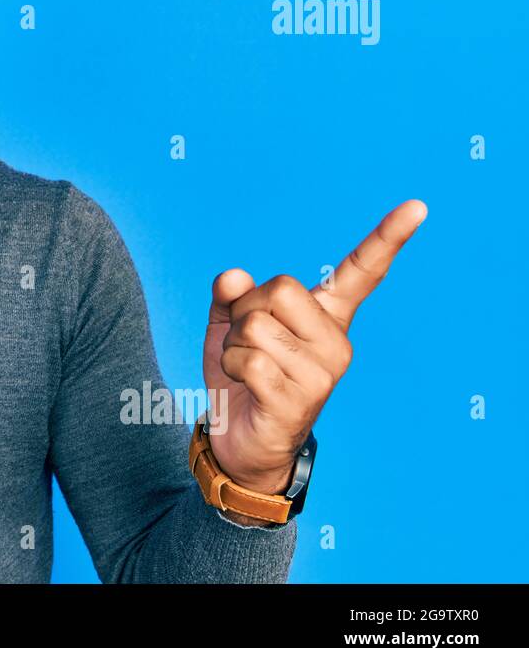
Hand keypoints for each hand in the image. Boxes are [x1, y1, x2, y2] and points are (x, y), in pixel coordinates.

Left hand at [202, 199, 426, 493]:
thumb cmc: (241, 375)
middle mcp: (336, 342)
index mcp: (326, 316)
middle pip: (278, 288)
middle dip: (244, 310)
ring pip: (257, 325)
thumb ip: (231, 295)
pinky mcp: (302, 398)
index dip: (387, 238)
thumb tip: (233, 276)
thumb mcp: (229, 327)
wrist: (239, 440)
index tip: (417, 207)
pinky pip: (250, 359)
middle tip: (247, 342)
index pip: (361, 272)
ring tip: (247, 367)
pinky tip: (245, 387)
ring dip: (233, 344)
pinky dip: (231, 366)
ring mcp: (324, 372)